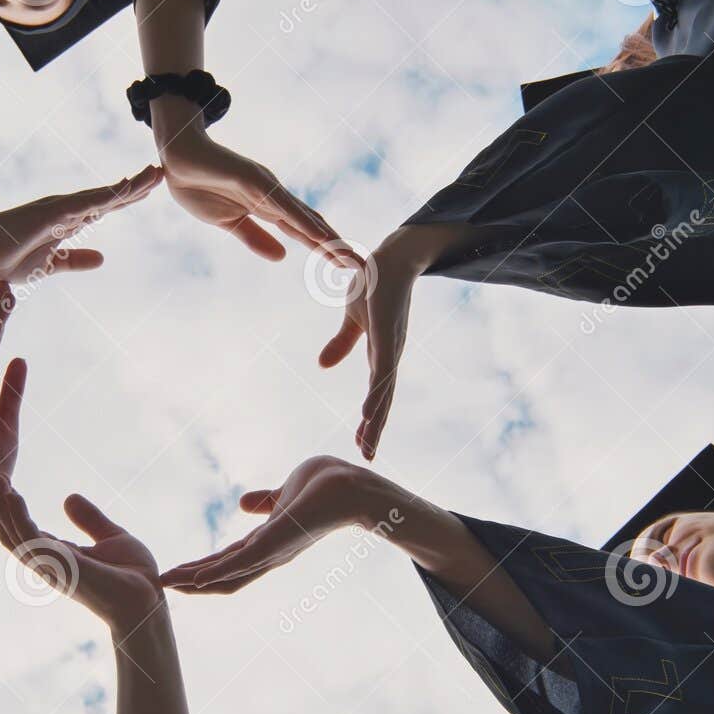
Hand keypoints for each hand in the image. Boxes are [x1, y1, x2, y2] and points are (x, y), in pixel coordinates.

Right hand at [0, 165, 162, 281]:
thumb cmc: (10, 257)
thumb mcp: (50, 265)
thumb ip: (75, 261)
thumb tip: (102, 260)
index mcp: (70, 220)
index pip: (107, 205)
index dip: (131, 196)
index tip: (153, 185)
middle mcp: (69, 209)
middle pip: (111, 196)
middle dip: (138, 185)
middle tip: (162, 171)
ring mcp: (61, 209)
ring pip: (103, 195)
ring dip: (129, 186)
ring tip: (152, 174)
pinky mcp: (52, 213)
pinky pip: (84, 203)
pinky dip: (105, 196)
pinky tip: (124, 188)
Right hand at [0, 479, 165, 633]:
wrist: (149, 597)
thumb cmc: (133, 575)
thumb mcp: (110, 537)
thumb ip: (89, 520)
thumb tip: (68, 498)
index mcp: (59, 557)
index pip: (25, 534)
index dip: (13, 511)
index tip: (6, 484)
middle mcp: (50, 564)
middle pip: (13, 536)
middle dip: (1, 509)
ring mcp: (54, 566)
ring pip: (16, 539)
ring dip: (4, 510)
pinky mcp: (62, 565)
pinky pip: (32, 541)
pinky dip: (19, 518)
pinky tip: (13, 498)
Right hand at [159, 128, 358, 266]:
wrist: (176, 157)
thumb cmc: (199, 185)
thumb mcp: (230, 223)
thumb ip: (256, 238)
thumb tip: (283, 257)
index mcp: (270, 208)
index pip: (305, 233)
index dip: (328, 250)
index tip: (349, 269)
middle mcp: (276, 197)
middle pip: (313, 226)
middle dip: (338, 248)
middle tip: (363, 270)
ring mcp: (267, 187)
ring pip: (304, 217)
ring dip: (328, 238)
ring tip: (350, 257)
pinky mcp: (254, 180)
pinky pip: (282, 205)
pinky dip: (302, 221)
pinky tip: (318, 235)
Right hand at [160, 455, 393, 594]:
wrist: (352, 485)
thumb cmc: (325, 486)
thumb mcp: (283, 494)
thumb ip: (264, 502)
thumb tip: (244, 504)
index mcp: (267, 543)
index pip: (227, 560)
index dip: (200, 567)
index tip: (174, 571)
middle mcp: (268, 553)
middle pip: (223, 575)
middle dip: (191, 580)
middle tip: (159, 583)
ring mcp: (272, 550)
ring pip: (227, 574)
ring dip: (196, 580)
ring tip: (168, 583)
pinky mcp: (277, 542)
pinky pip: (242, 563)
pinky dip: (218, 573)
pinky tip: (196, 579)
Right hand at [318, 224, 449, 459]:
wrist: (388, 255)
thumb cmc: (373, 283)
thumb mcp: (351, 319)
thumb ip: (341, 344)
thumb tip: (322, 366)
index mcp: (380, 354)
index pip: (376, 393)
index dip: (370, 420)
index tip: (361, 444)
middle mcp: (389, 355)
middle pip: (383, 400)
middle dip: (374, 430)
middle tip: (366, 457)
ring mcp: (390, 347)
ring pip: (383, 392)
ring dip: (375, 420)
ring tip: (367, 445)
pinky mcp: (388, 336)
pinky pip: (382, 372)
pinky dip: (376, 394)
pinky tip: (370, 414)